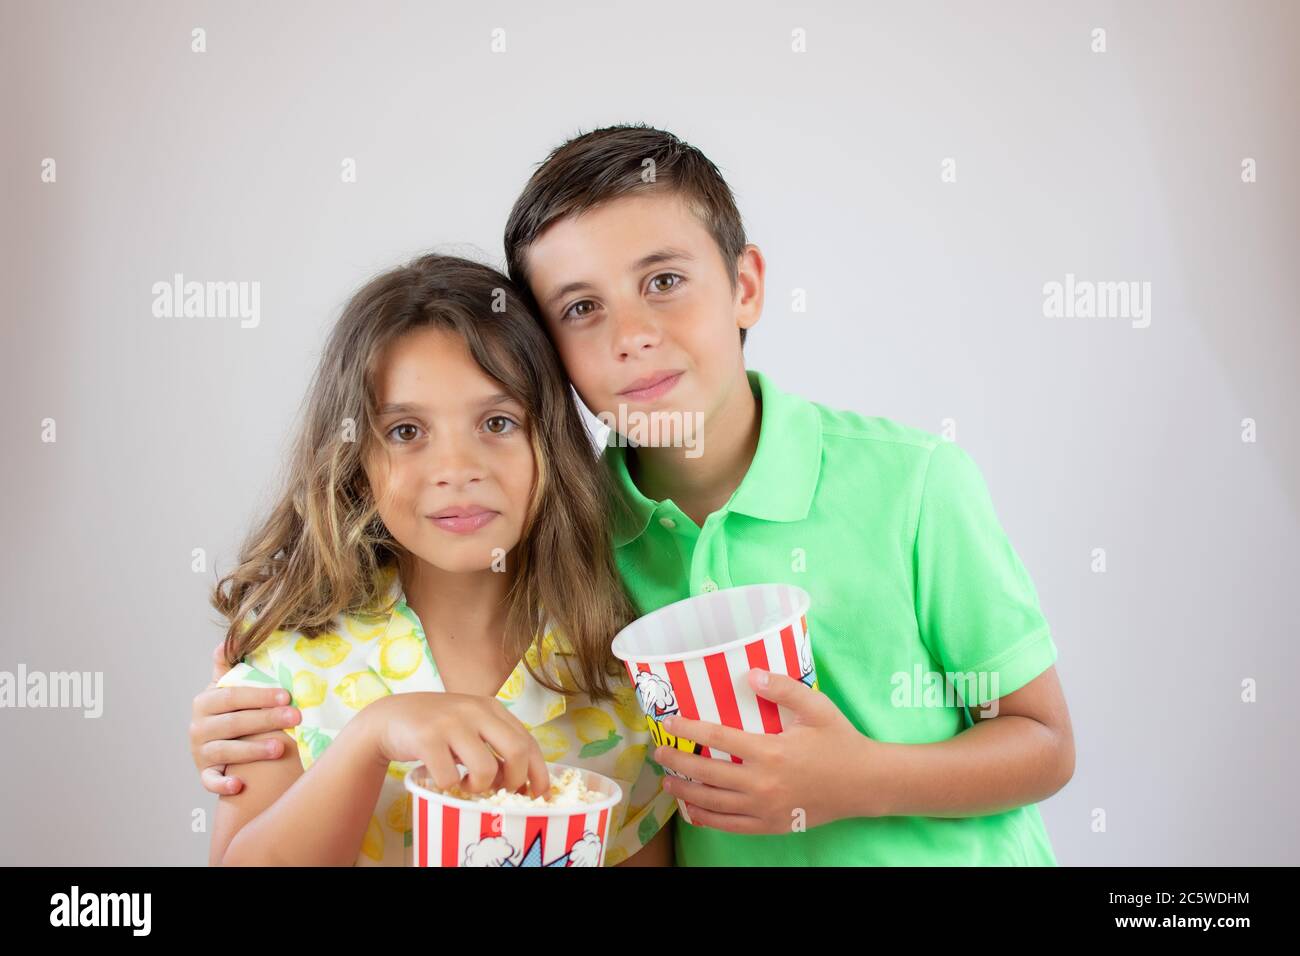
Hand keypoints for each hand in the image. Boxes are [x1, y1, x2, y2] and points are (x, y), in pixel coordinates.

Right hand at [190, 642, 300, 794]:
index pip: (233, 696)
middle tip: (297, 717)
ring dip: (253, 750)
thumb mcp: (228, 687)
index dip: (259, 695)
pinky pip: (210, 781)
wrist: (218, 745)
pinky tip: (239, 786)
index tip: (286, 694)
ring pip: (226, 751)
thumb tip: (231, 635)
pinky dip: (222, 784)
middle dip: (266, 719)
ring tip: (281, 747)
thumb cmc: (232, 711)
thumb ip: (229, 664)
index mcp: (206, 702)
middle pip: (234, 723)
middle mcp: (199, 726)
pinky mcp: (204, 773)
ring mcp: (200, 752)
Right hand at [361, 691, 550, 797]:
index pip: (527, 740)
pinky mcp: (427, 738)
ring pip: (485, 768)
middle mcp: (475, 710)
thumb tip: (522, 780)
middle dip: (514, 780)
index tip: (538, 792)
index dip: (538, 771)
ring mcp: (451, 722)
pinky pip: (450, 777)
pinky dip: (449, 786)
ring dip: (479, 787)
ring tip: (466, 784)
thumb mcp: (471, 724)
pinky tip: (444, 777)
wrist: (390, 717)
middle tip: (500, 790)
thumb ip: (495, 742)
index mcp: (491, 707)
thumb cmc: (437, 727)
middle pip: (516, 751)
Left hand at [652, 669, 889, 833]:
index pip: (717, 740)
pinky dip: (708, 819)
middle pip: (707, 775)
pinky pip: (731, 826)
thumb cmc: (840, 741)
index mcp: (771, 752)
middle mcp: (763, 783)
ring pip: (714, 804)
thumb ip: (783, 688)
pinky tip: (693, 811)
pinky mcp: (771, 825)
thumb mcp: (816, 707)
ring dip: (686, 793)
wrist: (866, 784)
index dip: (689, 731)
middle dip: (677, 762)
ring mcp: (765, 809)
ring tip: (668, 782)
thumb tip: (749, 674)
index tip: (669, 723)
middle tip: (658, 753)